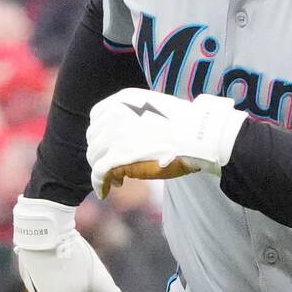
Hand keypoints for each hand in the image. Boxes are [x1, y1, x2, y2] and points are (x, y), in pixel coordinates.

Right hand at [13, 196, 128, 291]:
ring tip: (78, 266)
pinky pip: (54, 288)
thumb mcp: (99, 279)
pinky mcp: (31, 281)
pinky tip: (66, 262)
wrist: (43, 231)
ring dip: (78, 288)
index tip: (102, 286)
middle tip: (92, 274)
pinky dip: (63, 280)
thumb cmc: (72, 256)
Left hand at [86, 89, 247, 198]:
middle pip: (94, 137)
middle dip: (102, 152)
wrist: (198, 135)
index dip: (102, 134)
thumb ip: (137, 114)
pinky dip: (100, 184)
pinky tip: (106, 191)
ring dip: (103, 168)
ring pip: (94, 156)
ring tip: (118, 179)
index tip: (110, 145)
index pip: (97, 116)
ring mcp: (113, 136)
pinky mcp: (117, 157)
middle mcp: (114, 114)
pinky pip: (98, 173)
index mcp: (123, 99)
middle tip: (116, 165)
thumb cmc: (187, 124)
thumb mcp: (156, 106)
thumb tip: (132, 131)